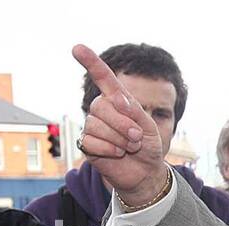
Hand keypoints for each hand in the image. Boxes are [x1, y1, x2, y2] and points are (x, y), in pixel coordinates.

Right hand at [71, 44, 167, 203]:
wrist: (145, 173)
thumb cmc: (148, 147)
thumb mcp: (150, 127)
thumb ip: (135, 112)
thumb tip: (116, 99)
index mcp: (118, 100)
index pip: (103, 78)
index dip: (91, 62)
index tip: (77, 48)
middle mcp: (102, 110)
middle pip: (101, 106)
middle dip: (123, 123)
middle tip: (137, 137)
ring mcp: (93, 126)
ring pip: (96, 125)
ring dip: (119, 140)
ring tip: (129, 147)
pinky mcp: (87, 144)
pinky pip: (92, 142)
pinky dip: (110, 150)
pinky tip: (118, 154)